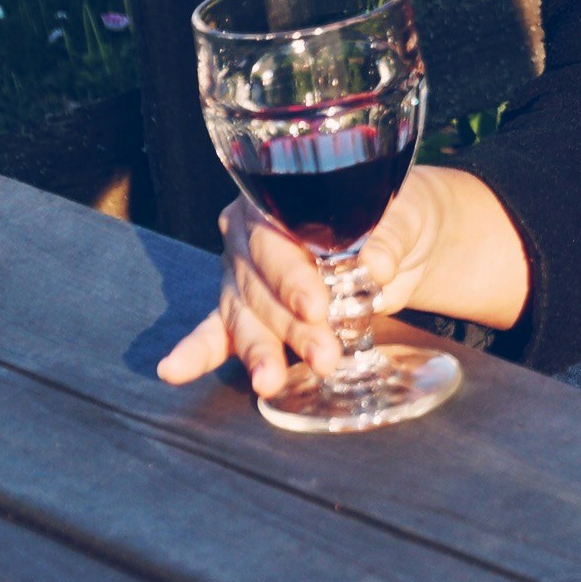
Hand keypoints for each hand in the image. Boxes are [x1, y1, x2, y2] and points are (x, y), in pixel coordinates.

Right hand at [157, 164, 531, 397]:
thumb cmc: (398, 215)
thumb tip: (378, 265)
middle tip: (324, 355)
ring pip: (242, 315)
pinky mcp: (247, 311)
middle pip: (258, 285)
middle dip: (290, 326)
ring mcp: (242, 276)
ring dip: (259, 351)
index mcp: (276, 200)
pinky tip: (173, 371)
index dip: (291, 277)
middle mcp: (249, 237)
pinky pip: (216, 331)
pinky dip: (198, 352)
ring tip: (270, 382)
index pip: (274, 241)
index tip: (316, 307)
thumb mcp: (407, 214)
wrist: (403, 239)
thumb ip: (390, 235)